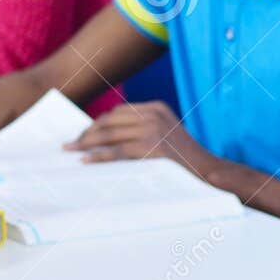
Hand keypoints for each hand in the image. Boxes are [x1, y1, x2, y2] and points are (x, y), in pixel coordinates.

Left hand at [63, 100, 218, 178]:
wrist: (209, 171)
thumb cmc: (184, 158)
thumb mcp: (166, 133)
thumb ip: (143, 128)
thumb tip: (105, 134)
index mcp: (156, 108)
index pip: (118, 112)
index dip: (97, 123)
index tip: (83, 134)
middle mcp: (153, 115)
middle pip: (110, 121)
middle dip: (88, 133)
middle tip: (70, 144)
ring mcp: (153, 130)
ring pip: (109, 135)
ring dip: (87, 143)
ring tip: (72, 150)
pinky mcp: (151, 148)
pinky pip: (117, 152)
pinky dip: (98, 156)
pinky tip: (85, 160)